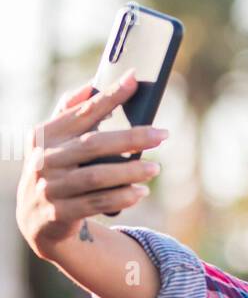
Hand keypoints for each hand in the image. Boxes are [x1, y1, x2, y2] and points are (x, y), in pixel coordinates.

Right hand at [15, 70, 168, 258]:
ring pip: (97, 177)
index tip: (134, 80)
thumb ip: (70, 112)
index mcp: (45, 134)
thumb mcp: (53, 140)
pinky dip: (122, 197)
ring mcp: (51, 187)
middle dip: (132, 138)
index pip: (82, 112)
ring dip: (131, 171)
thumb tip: (93, 85)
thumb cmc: (55, 168)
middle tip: (162, 134)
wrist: (35, 217)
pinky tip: (141, 191)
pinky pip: (97, 203)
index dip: (109, 96)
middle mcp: (45, 159)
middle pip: (94, 145)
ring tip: (155, 168)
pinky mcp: (60, 212)